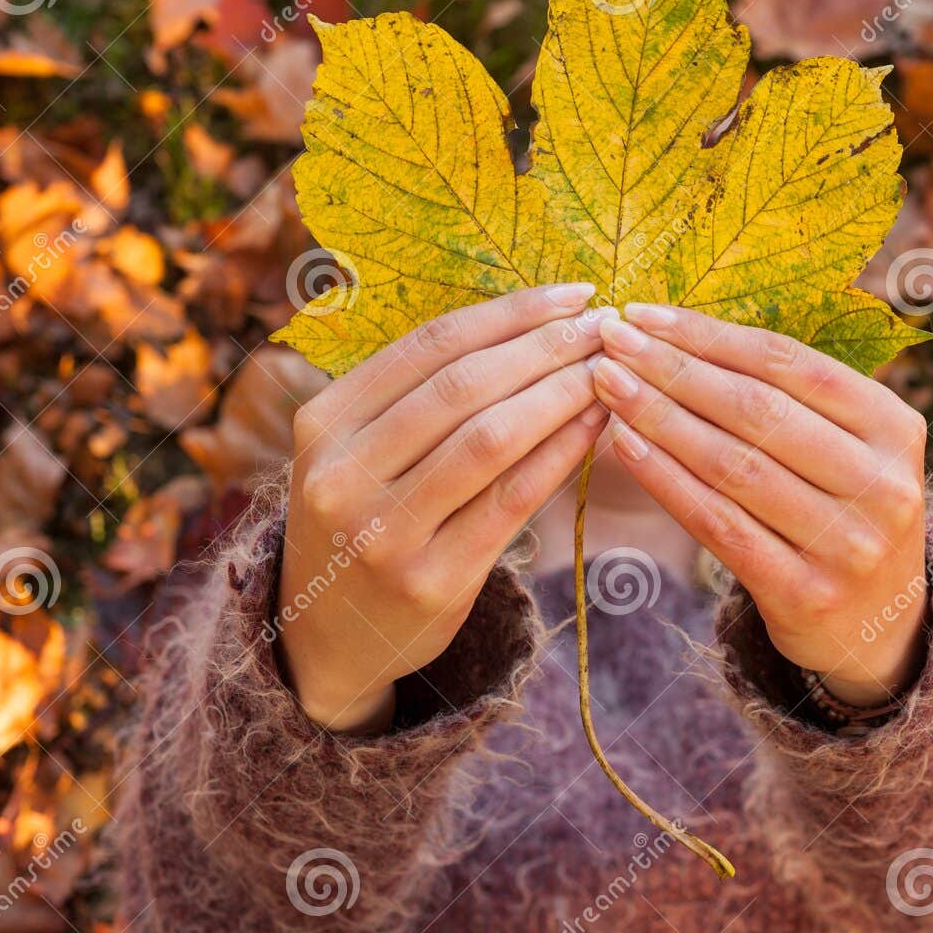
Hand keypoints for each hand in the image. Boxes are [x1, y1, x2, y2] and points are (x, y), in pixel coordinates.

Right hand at [278, 284, 611, 731]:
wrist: (327, 638)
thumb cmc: (364, 522)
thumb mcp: (358, 453)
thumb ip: (419, 396)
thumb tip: (536, 323)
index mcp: (323, 423)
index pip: (430, 345)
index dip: (511, 313)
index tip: (575, 294)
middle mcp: (341, 475)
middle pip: (463, 385)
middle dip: (547, 347)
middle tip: (608, 327)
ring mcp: (383, 532)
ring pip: (490, 438)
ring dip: (562, 394)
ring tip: (610, 371)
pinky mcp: (431, 580)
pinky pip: (512, 500)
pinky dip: (560, 454)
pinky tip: (597, 427)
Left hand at [591, 304, 929, 707]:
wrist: (878, 626)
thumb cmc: (842, 512)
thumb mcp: (851, 448)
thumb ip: (793, 398)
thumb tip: (679, 332)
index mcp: (896, 429)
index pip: (791, 365)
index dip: (711, 335)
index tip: (645, 313)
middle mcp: (882, 485)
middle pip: (759, 411)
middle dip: (675, 368)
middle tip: (612, 339)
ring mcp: (847, 545)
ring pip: (734, 465)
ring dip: (660, 417)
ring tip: (608, 384)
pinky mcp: (805, 595)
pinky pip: (719, 525)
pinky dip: (667, 480)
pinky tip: (626, 445)